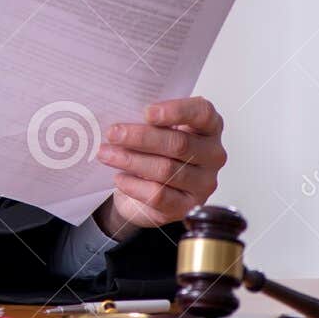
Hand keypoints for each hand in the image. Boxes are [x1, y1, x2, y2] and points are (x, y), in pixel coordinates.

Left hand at [94, 96, 226, 240]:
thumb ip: (146, 120)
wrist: (144, 190)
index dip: (177, 111)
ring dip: (131, 160)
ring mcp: (203, 183)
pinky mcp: (187, 206)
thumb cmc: (152, 151)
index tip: (147, 112)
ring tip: (106, 154)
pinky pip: (159, 195)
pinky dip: (134, 185)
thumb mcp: (151, 128)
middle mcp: (212, 155)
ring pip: (166, 169)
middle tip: (113, 133)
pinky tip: (119, 178)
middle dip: (141, 137)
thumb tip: (120, 114)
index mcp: (208, 127)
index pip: (202, 113)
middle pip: (179, 144)